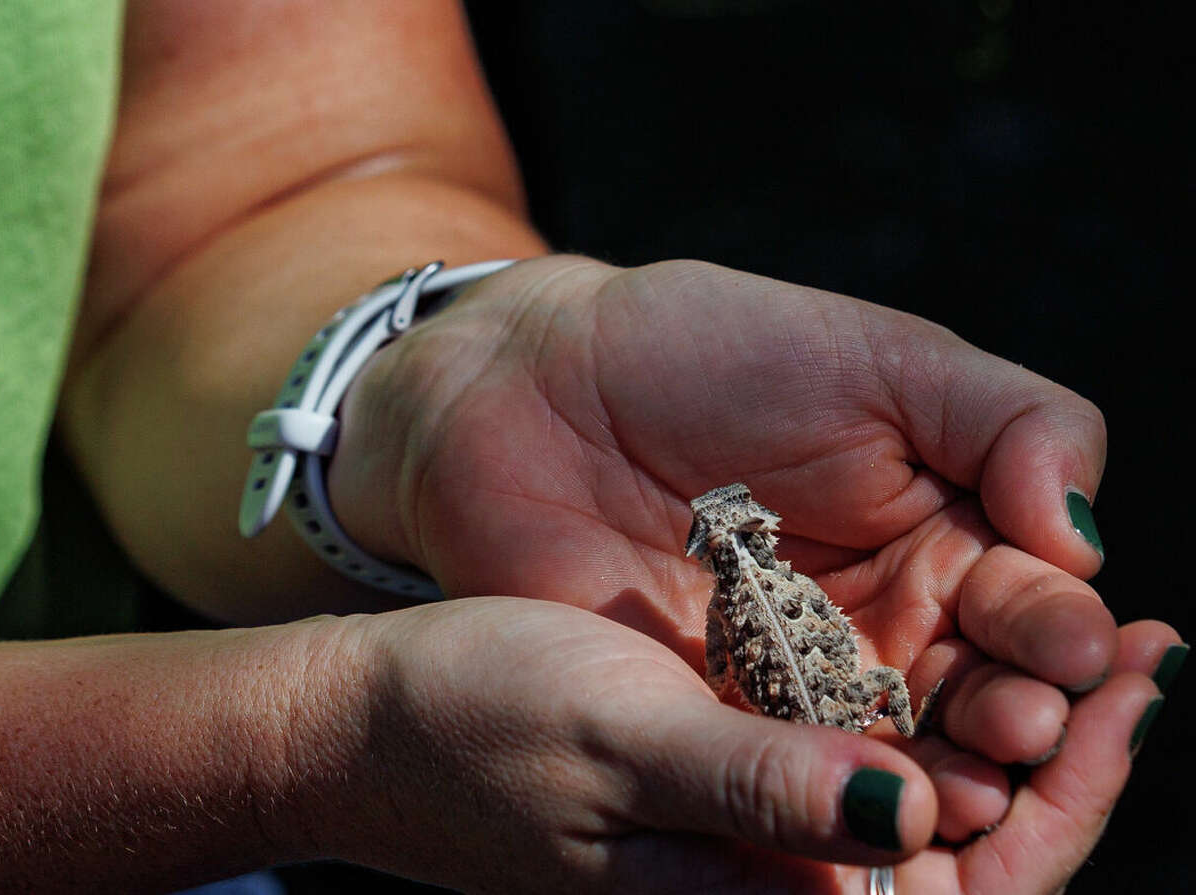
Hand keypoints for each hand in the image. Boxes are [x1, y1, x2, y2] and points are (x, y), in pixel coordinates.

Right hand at [322, 592, 1165, 894]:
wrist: (372, 721)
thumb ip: (760, 787)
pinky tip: (967, 628)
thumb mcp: (619, 740)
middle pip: (980, 849)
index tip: (1131, 679)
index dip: (1074, 794)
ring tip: (1079, 622)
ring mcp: (769, 834)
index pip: (973, 885)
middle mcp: (788, 881)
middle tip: (1139, 641)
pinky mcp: (744, 778)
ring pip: (940, 798)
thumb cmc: (479, 730)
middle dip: (1072, 755)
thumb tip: (909, 813)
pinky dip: (938, 694)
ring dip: (1019, 723)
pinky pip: (873, 753)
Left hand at [328, 257, 1179, 885]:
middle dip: (1036, 740)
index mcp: (946, 545)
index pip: (1048, 627)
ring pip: (913, 791)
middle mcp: (893, 640)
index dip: (1076, 651)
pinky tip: (862, 815)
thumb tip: (1087, 537)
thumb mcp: (875, 352)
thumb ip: (1009, 421)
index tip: (1077, 649)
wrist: (530, 386)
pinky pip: (797, 814)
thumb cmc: (701, 345)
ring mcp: (804, 702)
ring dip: (956, 802)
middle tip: (1024, 724)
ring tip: (958, 782)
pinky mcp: (717, 746)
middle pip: (1004, 732)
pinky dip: (840, 827)